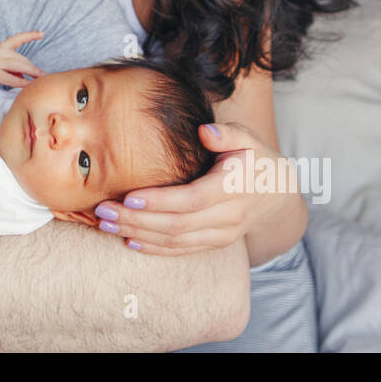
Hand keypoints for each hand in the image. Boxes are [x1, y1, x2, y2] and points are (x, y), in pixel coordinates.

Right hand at [0, 31, 45, 90]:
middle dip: (34, 69)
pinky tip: (29, 86)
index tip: (42, 33)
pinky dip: (23, 83)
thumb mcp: (0, 63)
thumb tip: (27, 78)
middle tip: (44, 75)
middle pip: (23, 60)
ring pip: (21, 67)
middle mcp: (0, 51)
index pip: (18, 38)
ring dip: (33, 74)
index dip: (31, 35)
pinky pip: (13, 79)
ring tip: (42, 79)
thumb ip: (14, 67)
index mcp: (2, 46)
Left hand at [91, 121, 304, 258]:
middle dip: (137, 219)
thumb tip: (205, 131)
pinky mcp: (215, 243)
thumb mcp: (248, 138)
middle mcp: (228, 216)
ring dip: (138, 234)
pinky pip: (182, 250)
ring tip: (106, 225)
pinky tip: (129, 241)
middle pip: (177, 224)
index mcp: (233, 187)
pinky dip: (155, 249)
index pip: (193, 199)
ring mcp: (222, 234)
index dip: (160, 201)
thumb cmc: (255, 159)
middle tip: (102, 211)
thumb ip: (228, 133)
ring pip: (176, 241)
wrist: (278, 195)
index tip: (129, 195)